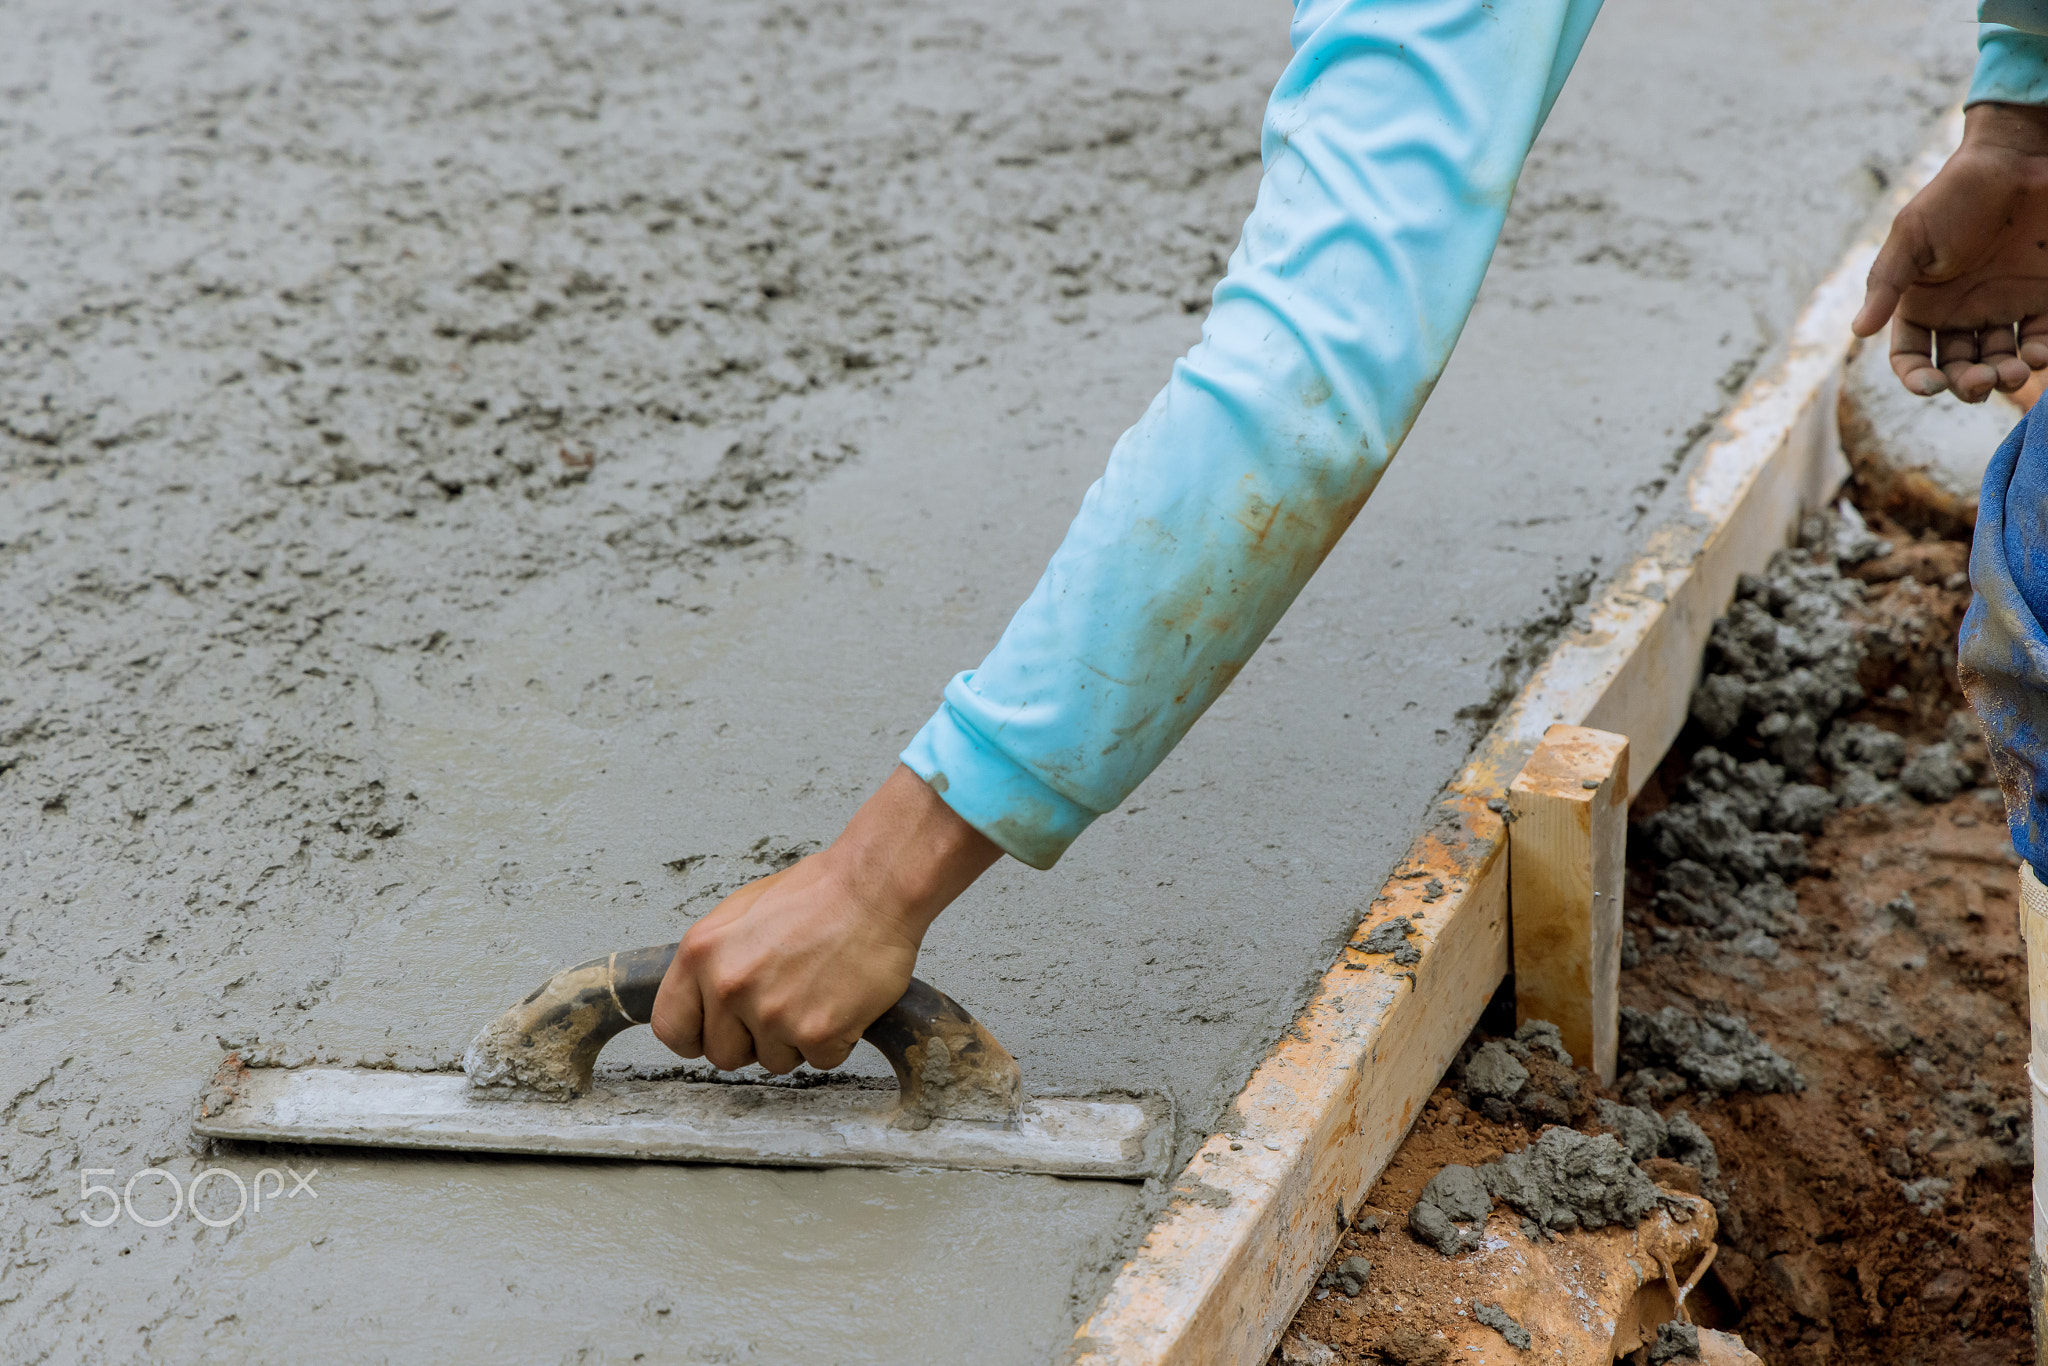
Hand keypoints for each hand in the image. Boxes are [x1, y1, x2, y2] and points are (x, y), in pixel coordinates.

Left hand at [648, 765, 1001, 1073]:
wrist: (874, 886)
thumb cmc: (817, 893)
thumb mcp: (739, 913)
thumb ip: (712, 960)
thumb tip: (701, 998)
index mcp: (701, 954)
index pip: (671, 1027)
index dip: (695, 1037)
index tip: (713, 1035)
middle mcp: (729, 986)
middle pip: (724, 1055)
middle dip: (753, 1040)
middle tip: (783, 1005)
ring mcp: (772, 1013)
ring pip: (774, 1062)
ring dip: (797, 1039)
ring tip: (817, 993)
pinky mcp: (817, 1032)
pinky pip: (820, 1061)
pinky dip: (836, 1040)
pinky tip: (842, 1001)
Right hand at [1853, 102, 2047, 402]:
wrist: (2017, 158)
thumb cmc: (1955, 195)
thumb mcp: (1912, 237)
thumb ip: (1886, 284)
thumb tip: (1858, 331)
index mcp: (1922, 304)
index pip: (1912, 357)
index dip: (1917, 378)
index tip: (1932, 385)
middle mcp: (1961, 313)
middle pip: (1958, 369)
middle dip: (1969, 384)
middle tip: (1984, 380)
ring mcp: (2003, 307)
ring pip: (1999, 362)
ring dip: (2005, 377)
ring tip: (2014, 371)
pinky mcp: (2042, 298)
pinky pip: (2041, 339)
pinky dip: (2041, 355)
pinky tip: (2038, 355)